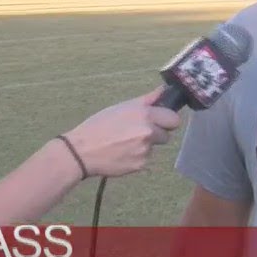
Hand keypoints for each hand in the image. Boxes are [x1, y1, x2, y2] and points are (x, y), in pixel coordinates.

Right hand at [63, 87, 182, 177]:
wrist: (82, 151)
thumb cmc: (99, 126)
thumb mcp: (121, 107)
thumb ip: (146, 100)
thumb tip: (163, 91)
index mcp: (144, 114)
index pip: (173, 119)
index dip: (166, 120)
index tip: (160, 121)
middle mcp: (148, 132)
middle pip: (166, 135)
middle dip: (157, 134)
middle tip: (139, 133)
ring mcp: (145, 150)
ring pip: (153, 147)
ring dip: (144, 145)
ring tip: (124, 143)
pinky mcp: (141, 165)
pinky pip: (144, 159)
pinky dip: (136, 157)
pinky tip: (121, 153)